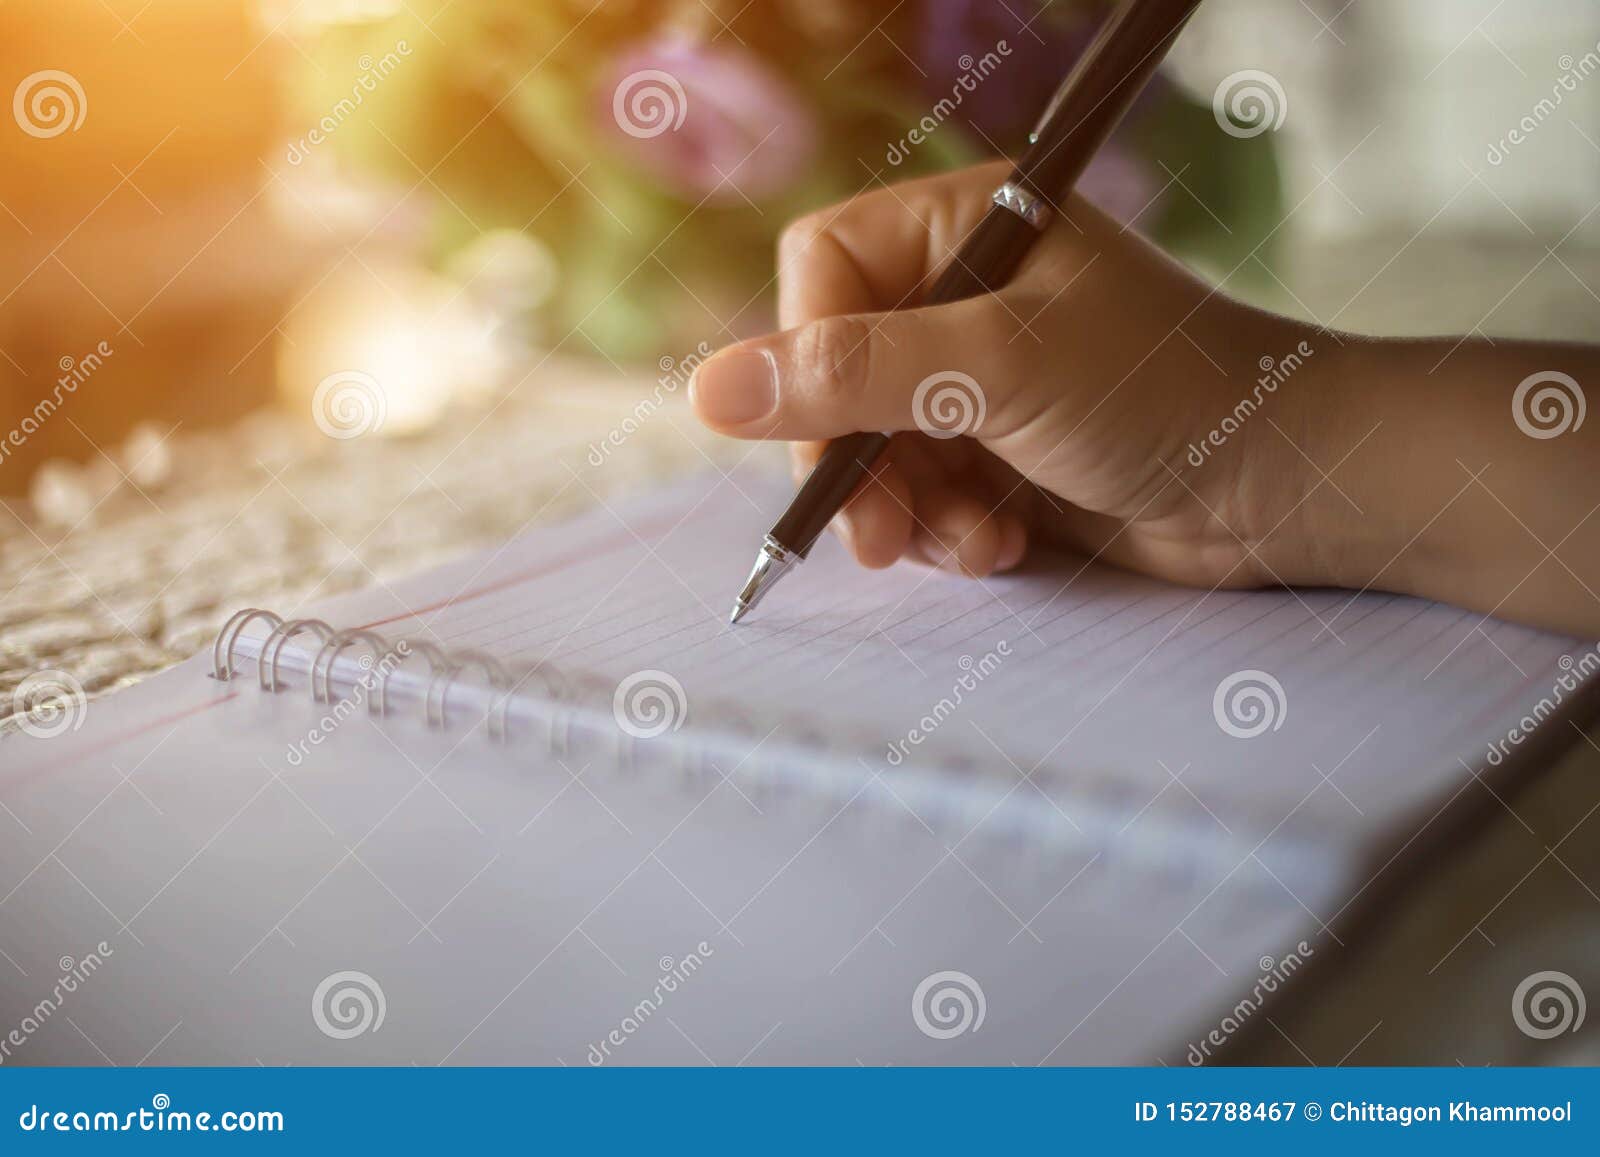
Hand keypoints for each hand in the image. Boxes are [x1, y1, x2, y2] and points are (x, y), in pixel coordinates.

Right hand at [689, 160, 1325, 589]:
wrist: (1281, 489)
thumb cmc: (1163, 392)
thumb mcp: (1000, 368)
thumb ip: (856, 375)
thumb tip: (708, 393)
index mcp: (963, 226)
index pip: (822, 269)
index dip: (805, 357)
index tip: (820, 442)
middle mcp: (961, 297)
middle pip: (833, 372)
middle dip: (854, 460)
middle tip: (874, 533)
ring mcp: (975, 382)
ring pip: (870, 449)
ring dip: (906, 510)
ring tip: (968, 540)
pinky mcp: (994, 457)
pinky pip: (918, 497)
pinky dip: (946, 532)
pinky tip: (1001, 547)